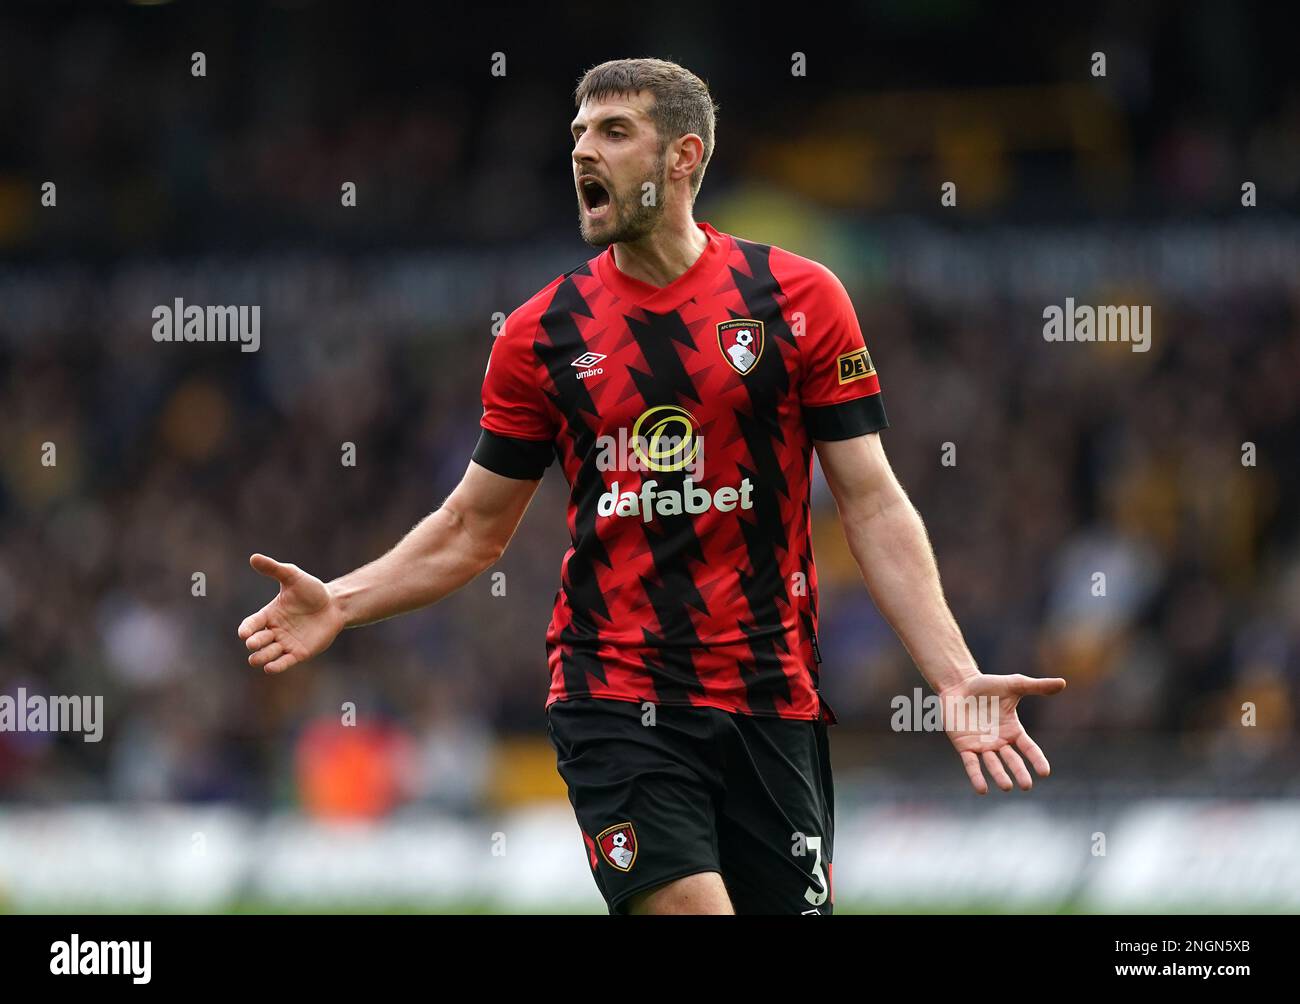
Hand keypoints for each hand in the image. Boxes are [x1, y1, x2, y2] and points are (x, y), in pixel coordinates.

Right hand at [237, 554, 344, 673]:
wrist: (335, 604)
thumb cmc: (311, 590)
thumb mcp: (292, 577)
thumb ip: (274, 569)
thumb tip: (254, 557)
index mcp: (269, 615)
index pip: (251, 624)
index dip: (246, 629)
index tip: (244, 633)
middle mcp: (274, 631)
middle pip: (256, 642)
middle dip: (254, 643)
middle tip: (255, 641)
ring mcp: (285, 643)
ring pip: (266, 655)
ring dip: (261, 657)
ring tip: (259, 656)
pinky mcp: (299, 653)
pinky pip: (283, 663)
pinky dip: (275, 667)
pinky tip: (270, 668)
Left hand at [937, 673, 1065, 793]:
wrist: (959, 684)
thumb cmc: (987, 685)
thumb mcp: (1014, 685)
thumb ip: (1037, 687)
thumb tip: (1063, 683)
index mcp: (1013, 730)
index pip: (1028, 748)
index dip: (1036, 760)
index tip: (1045, 772)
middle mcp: (999, 742)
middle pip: (1012, 760)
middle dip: (1019, 772)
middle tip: (1026, 786)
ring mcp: (982, 746)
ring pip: (993, 764)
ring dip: (999, 776)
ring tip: (1007, 787)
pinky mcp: (965, 746)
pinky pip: (971, 764)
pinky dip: (976, 776)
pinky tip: (982, 789)